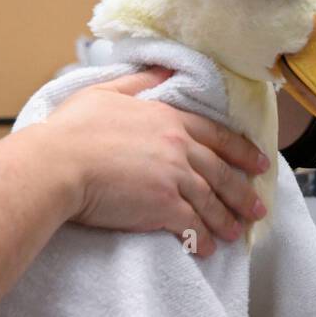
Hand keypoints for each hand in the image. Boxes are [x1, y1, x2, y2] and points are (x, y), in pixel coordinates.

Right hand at [41, 67, 270, 256]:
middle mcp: (179, 147)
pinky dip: (203, 238)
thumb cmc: (72, 129)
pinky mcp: (163, 206)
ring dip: (227, 220)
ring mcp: (174, 177)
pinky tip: (209, 248)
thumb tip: (164, 67)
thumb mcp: (107, 91)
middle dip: (243, 194)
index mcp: (170, 119)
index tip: (260, 164)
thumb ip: (140, 80)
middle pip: (222, 173)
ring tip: (237, 233)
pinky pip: (192, 225)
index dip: (242, 152)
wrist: (56, 163)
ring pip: (211, 201)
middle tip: (258, 208)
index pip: (218, 136)